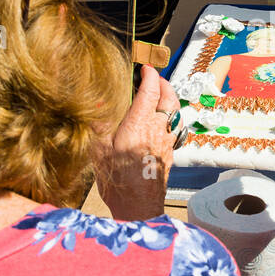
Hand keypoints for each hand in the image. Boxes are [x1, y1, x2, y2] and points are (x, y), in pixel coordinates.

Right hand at [92, 65, 179, 220]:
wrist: (138, 206)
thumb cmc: (117, 180)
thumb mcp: (99, 149)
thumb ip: (101, 123)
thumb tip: (99, 102)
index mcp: (140, 124)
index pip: (151, 91)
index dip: (150, 76)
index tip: (145, 69)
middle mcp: (158, 130)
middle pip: (170, 99)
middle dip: (164, 84)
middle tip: (155, 79)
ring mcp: (167, 142)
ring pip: (176, 113)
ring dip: (170, 100)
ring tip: (160, 96)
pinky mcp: (170, 154)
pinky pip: (175, 128)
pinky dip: (170, 117)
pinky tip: (161, 122)